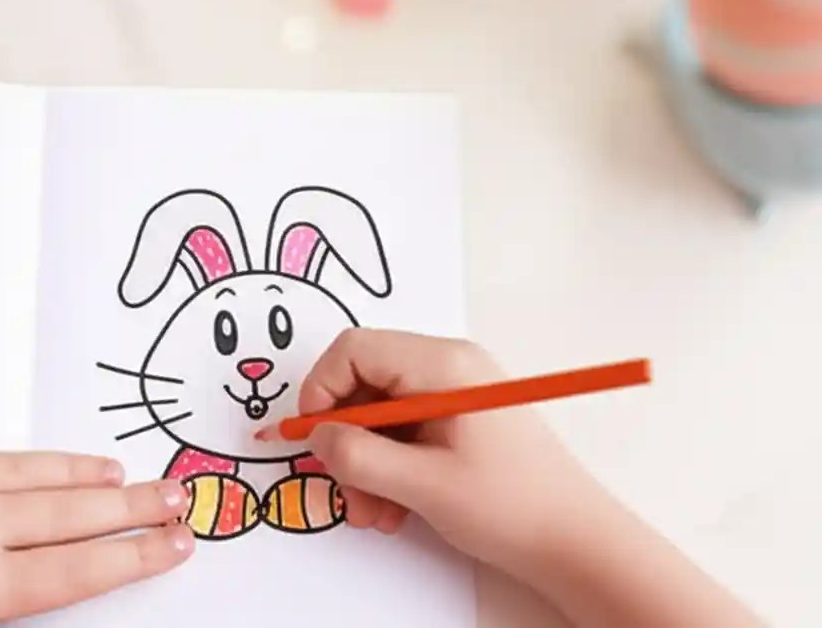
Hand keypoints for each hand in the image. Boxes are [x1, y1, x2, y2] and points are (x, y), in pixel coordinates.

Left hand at [0, 451, 193, 625]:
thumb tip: (41, 588)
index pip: (79, 570)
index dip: (135, 558)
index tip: (175, 546)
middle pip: (76, 519)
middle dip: (136, 511)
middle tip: (181, 499)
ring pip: (46, 483)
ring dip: (98, 483)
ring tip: (138, 479)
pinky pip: (7, 460)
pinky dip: (48, 463)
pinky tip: (71, 463)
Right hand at [297, 329, 763, 627]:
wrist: (576, 542)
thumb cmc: (511, 507)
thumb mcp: (422, 484)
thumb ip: (358, 455)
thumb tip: (316, 436)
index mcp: (444, 365)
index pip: (355, 349)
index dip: (322, 390)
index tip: (314, 438)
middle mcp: (448, 367)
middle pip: (364, 383)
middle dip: (345, 440)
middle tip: (347, 491)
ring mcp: (455, 393)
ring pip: (379, 415)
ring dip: (365, 464)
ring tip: (375, 514)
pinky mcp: (459, 420)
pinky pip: (403, 432)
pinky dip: (388, 468)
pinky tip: (395, 509)